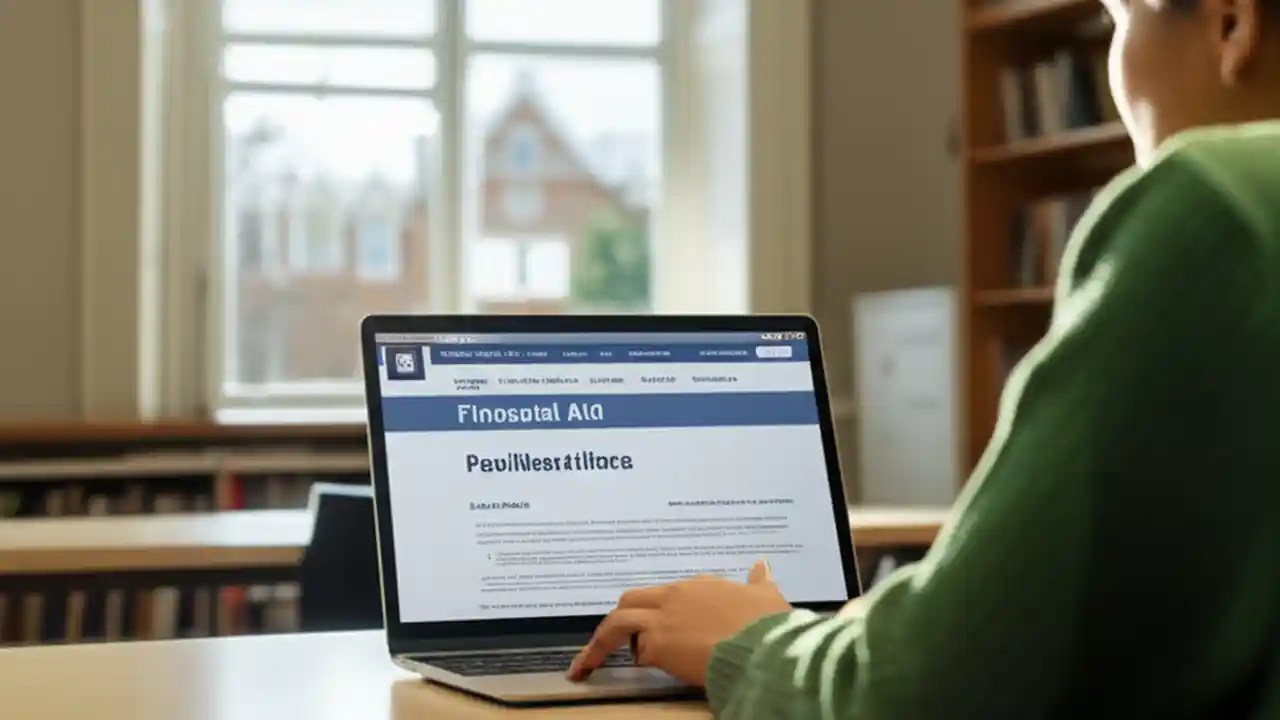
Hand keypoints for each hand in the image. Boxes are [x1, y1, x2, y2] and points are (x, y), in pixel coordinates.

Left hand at [568, 560, 791, 685]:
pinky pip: (639, 653)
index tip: (656, 621)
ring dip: (605, 641)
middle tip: (605, 637)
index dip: (658, 608)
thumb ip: (759, 581)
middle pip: (631, 600)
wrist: (763, 646)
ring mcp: (662, 622)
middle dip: (618, 617)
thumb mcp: (767, 595)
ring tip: (588, 662)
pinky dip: (636, 661)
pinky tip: (630, 673)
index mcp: (698, 586)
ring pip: (620, 622)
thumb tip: (762, 565)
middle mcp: (674, 598)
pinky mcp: (658, 648)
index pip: (665, 594)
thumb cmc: (767, 622)